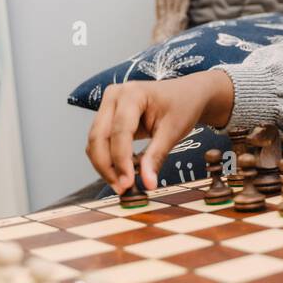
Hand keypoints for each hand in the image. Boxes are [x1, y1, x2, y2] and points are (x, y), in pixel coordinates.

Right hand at [84, 70, 234, 192]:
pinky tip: (122, 173)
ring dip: (105, 165)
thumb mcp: (173, 131)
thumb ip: (156, 156)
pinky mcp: (108, 116)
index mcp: (132, 93)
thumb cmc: (183, 107)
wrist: (187, 94)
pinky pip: (100, 141)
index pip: (119, 131)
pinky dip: (107, 159)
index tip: (128, 184)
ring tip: (122, 185)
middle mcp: (114, 96)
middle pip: (99, 136)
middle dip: (107, 166)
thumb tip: (147, 183)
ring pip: (95, 141)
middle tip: (121, 189)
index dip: (121, 160)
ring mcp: (108, 104)